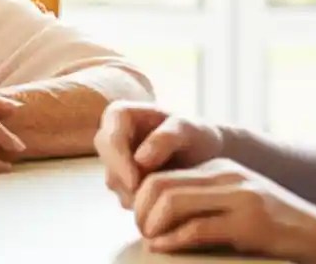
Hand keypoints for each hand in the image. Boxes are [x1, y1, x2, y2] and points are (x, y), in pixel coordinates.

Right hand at [94, 102, 223, 208]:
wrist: (206, 155)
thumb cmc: (196, 135)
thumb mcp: (188, 129)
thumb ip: (165, 138)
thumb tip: (140, 160)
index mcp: (120, 115)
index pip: (109, 140)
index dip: (119, 162)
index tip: (135, 183)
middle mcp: (112, 138)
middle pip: (109, 166)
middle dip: (130, 181)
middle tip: (155, 192)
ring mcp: (115, 163)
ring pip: (117, 186)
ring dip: (138, 192)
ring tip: (170, 185)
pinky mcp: (123, 185)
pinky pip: (126, 199)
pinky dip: (144, 201)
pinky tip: (166, 193)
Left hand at [133, 158, 315, 262]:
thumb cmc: (272, 228)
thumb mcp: (234, 204)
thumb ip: (202, 202)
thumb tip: (154, 216)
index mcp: (220, 169)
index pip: (161, 174)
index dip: (141, 201)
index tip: (142, 224)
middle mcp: (226, 176)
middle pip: (159, 184)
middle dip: (140, 212)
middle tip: (143, 234)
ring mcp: (238, 197)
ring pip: (171, 201)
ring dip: (152, 226)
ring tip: (153, 242)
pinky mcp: (248, 222)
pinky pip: (195, 228)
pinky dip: (172, 241)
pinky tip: (165, 249)